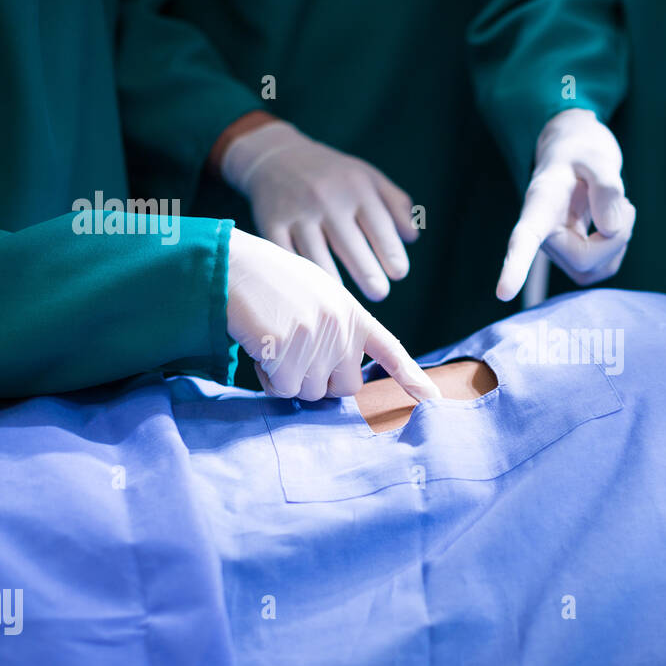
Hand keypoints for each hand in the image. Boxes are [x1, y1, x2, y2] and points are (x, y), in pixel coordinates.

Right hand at [219, 118, 416, 300]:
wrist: (277, 156)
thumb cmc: (334, 175)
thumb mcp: (369, 177)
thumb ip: (396, 204)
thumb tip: (412, 238)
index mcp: (356, 189)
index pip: (380, 227)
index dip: (391, 254)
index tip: (399, 273)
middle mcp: (327, 200)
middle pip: (350, 246)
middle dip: (368, 275)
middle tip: (379, 294)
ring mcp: (297, 212)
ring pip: (317, 257)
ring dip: (333, 284)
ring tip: (346, 304)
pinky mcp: (271, 223)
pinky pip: (287, 257)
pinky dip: (300, 277)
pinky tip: (313, 293)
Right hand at [225, 228, 440, 401]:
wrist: (234, 265)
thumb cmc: (272, 283)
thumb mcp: (319, 296)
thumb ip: (339, 329)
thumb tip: (346, 374)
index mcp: (353, 314)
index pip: (389, 351)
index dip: (411, 377)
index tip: (431, 400)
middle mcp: (342, 327)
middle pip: (345, 387)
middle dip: (319, 381)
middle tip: (295, 354)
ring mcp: (317, 339)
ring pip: (310, 392)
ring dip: (288, 378)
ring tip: (274, 341)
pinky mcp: (287, 349)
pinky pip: (282, 388)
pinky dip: (267, 378)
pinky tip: (260, 347)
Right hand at [496, 108, 636, 301]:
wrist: (576, 156)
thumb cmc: (581, 153)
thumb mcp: (596, 156)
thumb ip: (606, 186)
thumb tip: (609, 229)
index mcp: (539, 205)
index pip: (525, 239)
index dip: (515, 266)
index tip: (504, 292)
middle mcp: (542, 235)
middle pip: (584, 258)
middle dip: (617, 235)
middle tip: (625, 203)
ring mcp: (556, 251)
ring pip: (594, 269)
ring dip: (619, 240)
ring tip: (618, 206)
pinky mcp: (573, 260)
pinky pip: (603, 269)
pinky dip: (618, 246)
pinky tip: (613, 221)